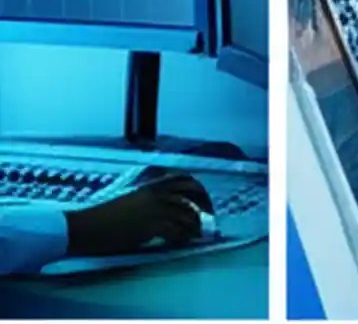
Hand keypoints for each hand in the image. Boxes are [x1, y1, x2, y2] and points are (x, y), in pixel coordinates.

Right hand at [65, 172, 212, 256]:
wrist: (83, 228)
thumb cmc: (101, 218)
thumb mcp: (128, 203)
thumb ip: (147, 203)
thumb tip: (163, 211)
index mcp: (148, 188)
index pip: (182, 183)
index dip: (197, 191)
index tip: (205, 200)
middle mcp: (154, 196)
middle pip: (188, 200)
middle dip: (200, 211)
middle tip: (205, 223)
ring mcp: (153, 210)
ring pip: (184, 217)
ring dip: (192, 228)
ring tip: (197, 236)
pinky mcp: (149, 226)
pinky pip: (174, 232)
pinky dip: (181, 238)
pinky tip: (183, 243)